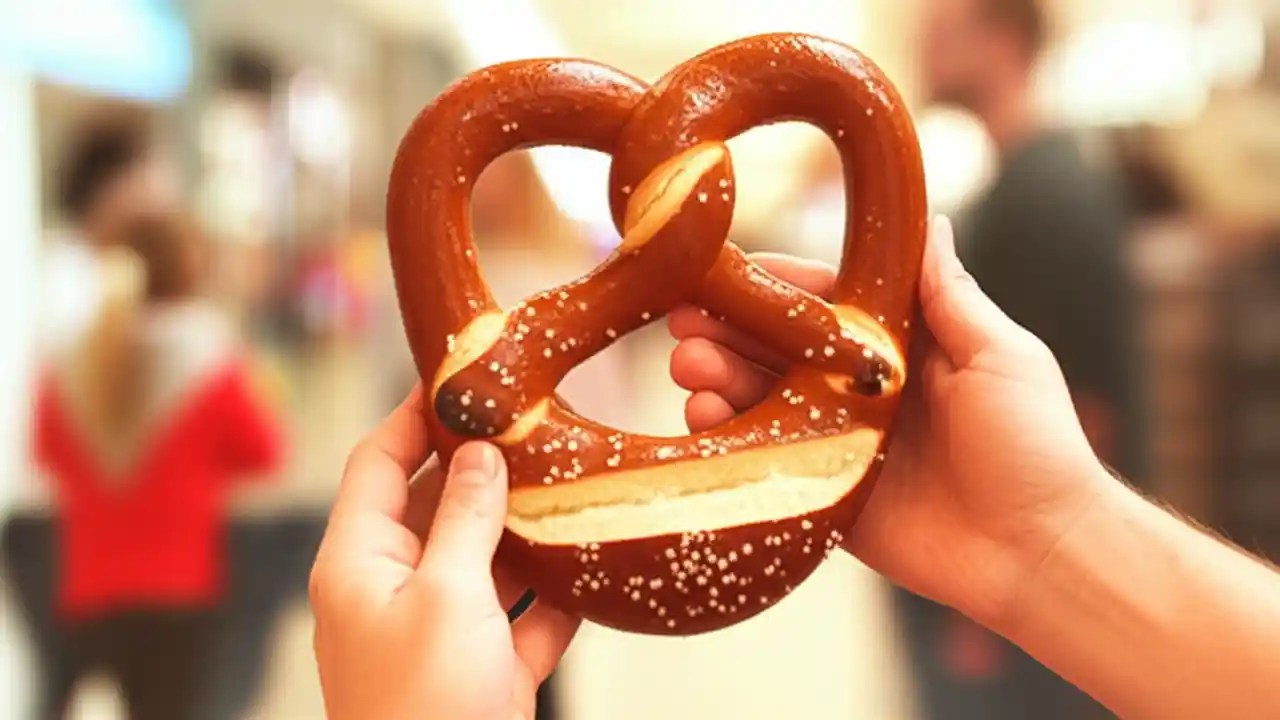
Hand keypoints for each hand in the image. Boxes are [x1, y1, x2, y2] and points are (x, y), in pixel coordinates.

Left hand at [310, 388, 577, 719]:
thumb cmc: (424, 710)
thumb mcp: (447, 596)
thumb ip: (464, 517)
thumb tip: (478, 452)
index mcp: (358, 565)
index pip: (377, 463)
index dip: (415, 415)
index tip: (460, 377)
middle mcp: (391, 593)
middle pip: (435, 509)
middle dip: (485, 473)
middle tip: (535, 427)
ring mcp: (437, 636)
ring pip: (482, 562)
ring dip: (525, 532)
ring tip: (571, 486)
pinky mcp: (479, 675)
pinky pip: (517, 620)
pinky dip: (550, 600)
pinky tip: (591, 573)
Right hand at [668, 216, 1110, 626]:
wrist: (1042, 549)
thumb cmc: (1035, 443)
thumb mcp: (1000, 355)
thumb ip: (949, 296)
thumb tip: (929, 220)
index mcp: (904, 351)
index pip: (828, 305)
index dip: (778, 287)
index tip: (725, 266)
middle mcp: (864, 393)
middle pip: (782, 353)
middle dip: (730, 332)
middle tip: (680, 319)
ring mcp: (842, 447)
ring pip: (766, 405)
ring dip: (722, 381)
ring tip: (687, 368)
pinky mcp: (829, 499)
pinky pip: (770, 467)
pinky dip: (733, 444)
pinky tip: (704, 420)